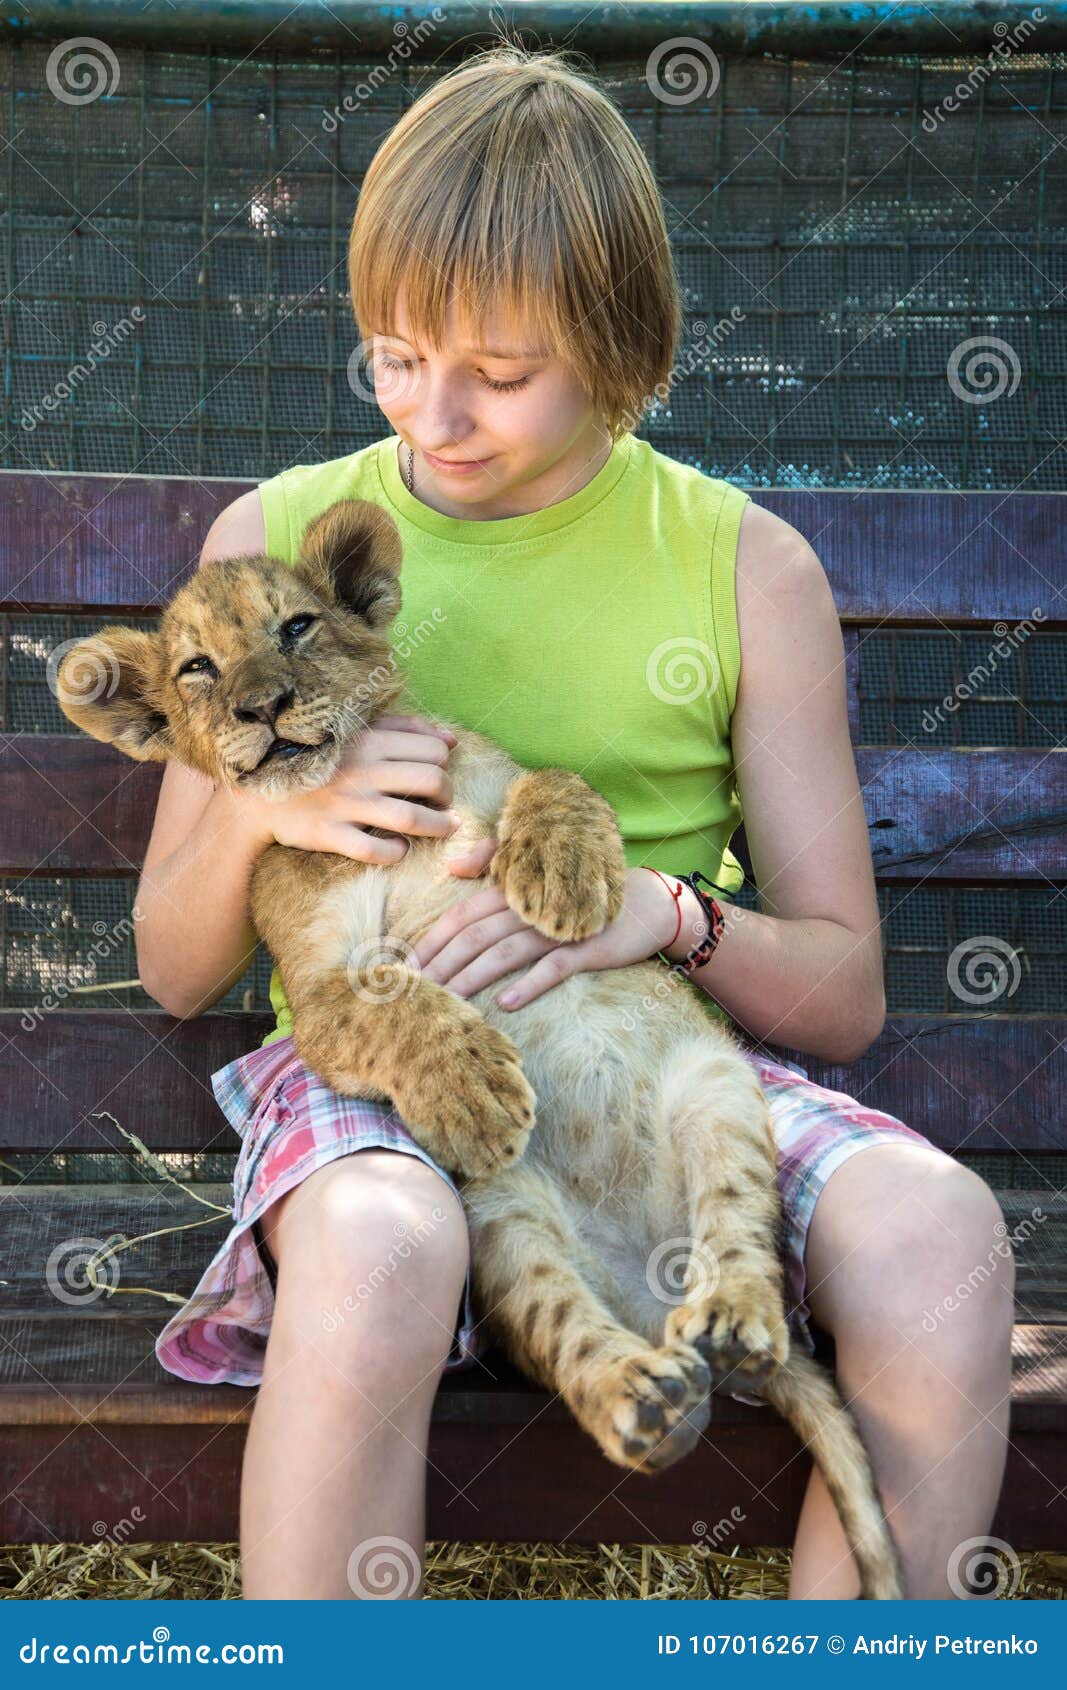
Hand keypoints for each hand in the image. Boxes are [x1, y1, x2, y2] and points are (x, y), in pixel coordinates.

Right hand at [236, 713, 461, 864]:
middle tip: (443, 803)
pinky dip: (396, 853)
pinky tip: (401, 849)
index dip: (444, 764)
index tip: (436, 773)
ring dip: (438, 827)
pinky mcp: (329, 834)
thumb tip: (451, 739)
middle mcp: (361, 772)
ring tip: (445, 828)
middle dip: (447, 795)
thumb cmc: (319, 758)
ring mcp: (346, 805)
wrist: (261, 790)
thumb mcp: (357, 731)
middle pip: (431, 782)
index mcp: (369, 741)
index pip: (433, 752)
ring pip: (411, 818)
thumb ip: (404, 729)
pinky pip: (375, 851)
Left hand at [411, 859, 685, 1010]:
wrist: (648, 904)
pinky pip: (553, 967)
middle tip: (414, 992)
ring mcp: (559, 927)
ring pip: (504, 952)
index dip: (432, 940)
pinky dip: (529, 984)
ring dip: (472, 978)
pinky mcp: (588, 947)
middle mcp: (531, 905)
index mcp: (515, 889)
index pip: (462, 915)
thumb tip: (454, 868)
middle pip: (474, 936)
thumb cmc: (584, 892)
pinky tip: (506, 1003)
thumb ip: (495, 863)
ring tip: (446, 1001)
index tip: (406, 967)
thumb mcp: (541, 873)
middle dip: (441, 965)